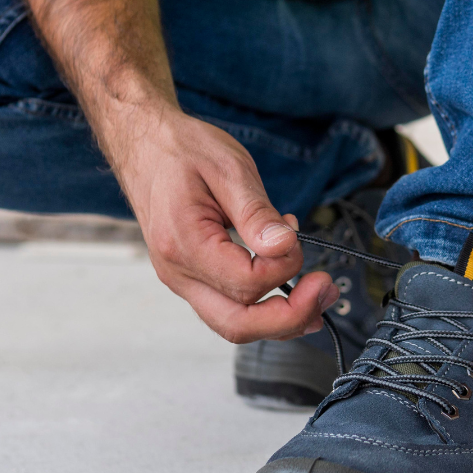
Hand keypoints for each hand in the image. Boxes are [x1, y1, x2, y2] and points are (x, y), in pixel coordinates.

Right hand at [110, 107, 337, 342]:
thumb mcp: (228, 168)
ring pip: (234, 325)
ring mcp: (183, 281)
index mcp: (184, 243)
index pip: (247, 283)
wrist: (147, 147)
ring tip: (318, 295)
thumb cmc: (183, 151)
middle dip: (290, 317)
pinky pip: (229, 309)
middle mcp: (178, 272)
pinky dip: (264, 308)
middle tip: (325, 290)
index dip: (285, 267)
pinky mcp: (193, 279)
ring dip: (281, 319)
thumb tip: (285, 247)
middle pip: (238, 324)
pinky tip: (291, 291)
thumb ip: (256, 212)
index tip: (297, 236)